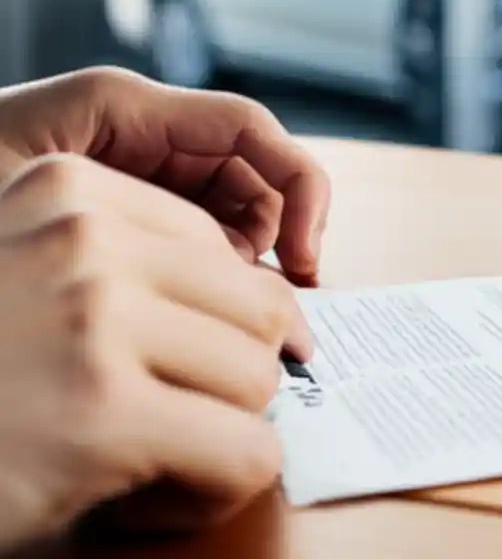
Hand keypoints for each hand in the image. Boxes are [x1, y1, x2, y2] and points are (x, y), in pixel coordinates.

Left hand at [0, 67, 329, 357]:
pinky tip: (198, 315)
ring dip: (251, 263)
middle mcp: (141, 134)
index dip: (300, 189)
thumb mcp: (36, 192)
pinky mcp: (131, 213)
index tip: (304, 261)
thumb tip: (237, 271)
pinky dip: (219, 276)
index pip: (249, 130)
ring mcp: (139, 174)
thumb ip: (136, 216)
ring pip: (237, 211)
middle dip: (280, 235)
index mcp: (120, 109)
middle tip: (275, 311)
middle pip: (254, 173)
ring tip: (226, 320)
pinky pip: (202, 237)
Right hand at [0, 154, 295, 548]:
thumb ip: (126, 274)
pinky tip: (148, 503)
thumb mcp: (29, 283)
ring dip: (220, 437)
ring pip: (257, 378)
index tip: (179, 370)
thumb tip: (280, 319)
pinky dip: (213, 492)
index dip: (218, 324)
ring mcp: (92, 320)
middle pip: (259, 308)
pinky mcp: (102, 414)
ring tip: (149, 465)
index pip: (221, 250)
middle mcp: (83, 239)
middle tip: (173, 425)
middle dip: (231, 379)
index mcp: (66, 189)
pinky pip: (246, 452)